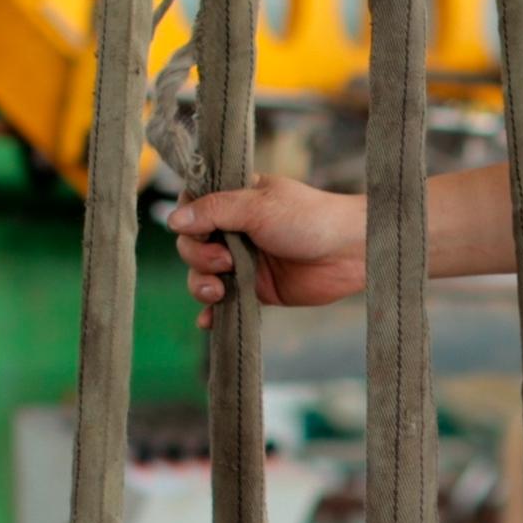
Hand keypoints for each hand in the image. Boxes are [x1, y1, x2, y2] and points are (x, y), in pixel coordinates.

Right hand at [169, 177, 367, 324]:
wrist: (349, 252)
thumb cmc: (310, 218)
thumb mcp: (258, 207)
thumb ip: (214, 212)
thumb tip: (172, 220)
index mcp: (234, 200)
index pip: (191, 208)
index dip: (187, 222)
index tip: (198, 230)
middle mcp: (235, 230)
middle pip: (191, 245)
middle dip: (197, 256)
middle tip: (224, 261)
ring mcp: (243, 261)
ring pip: (202, 275)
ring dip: (201, 285)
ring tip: (218, 291)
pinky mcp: (255, 289)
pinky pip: (224, 303)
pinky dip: (213, 313)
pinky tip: (208, 322)